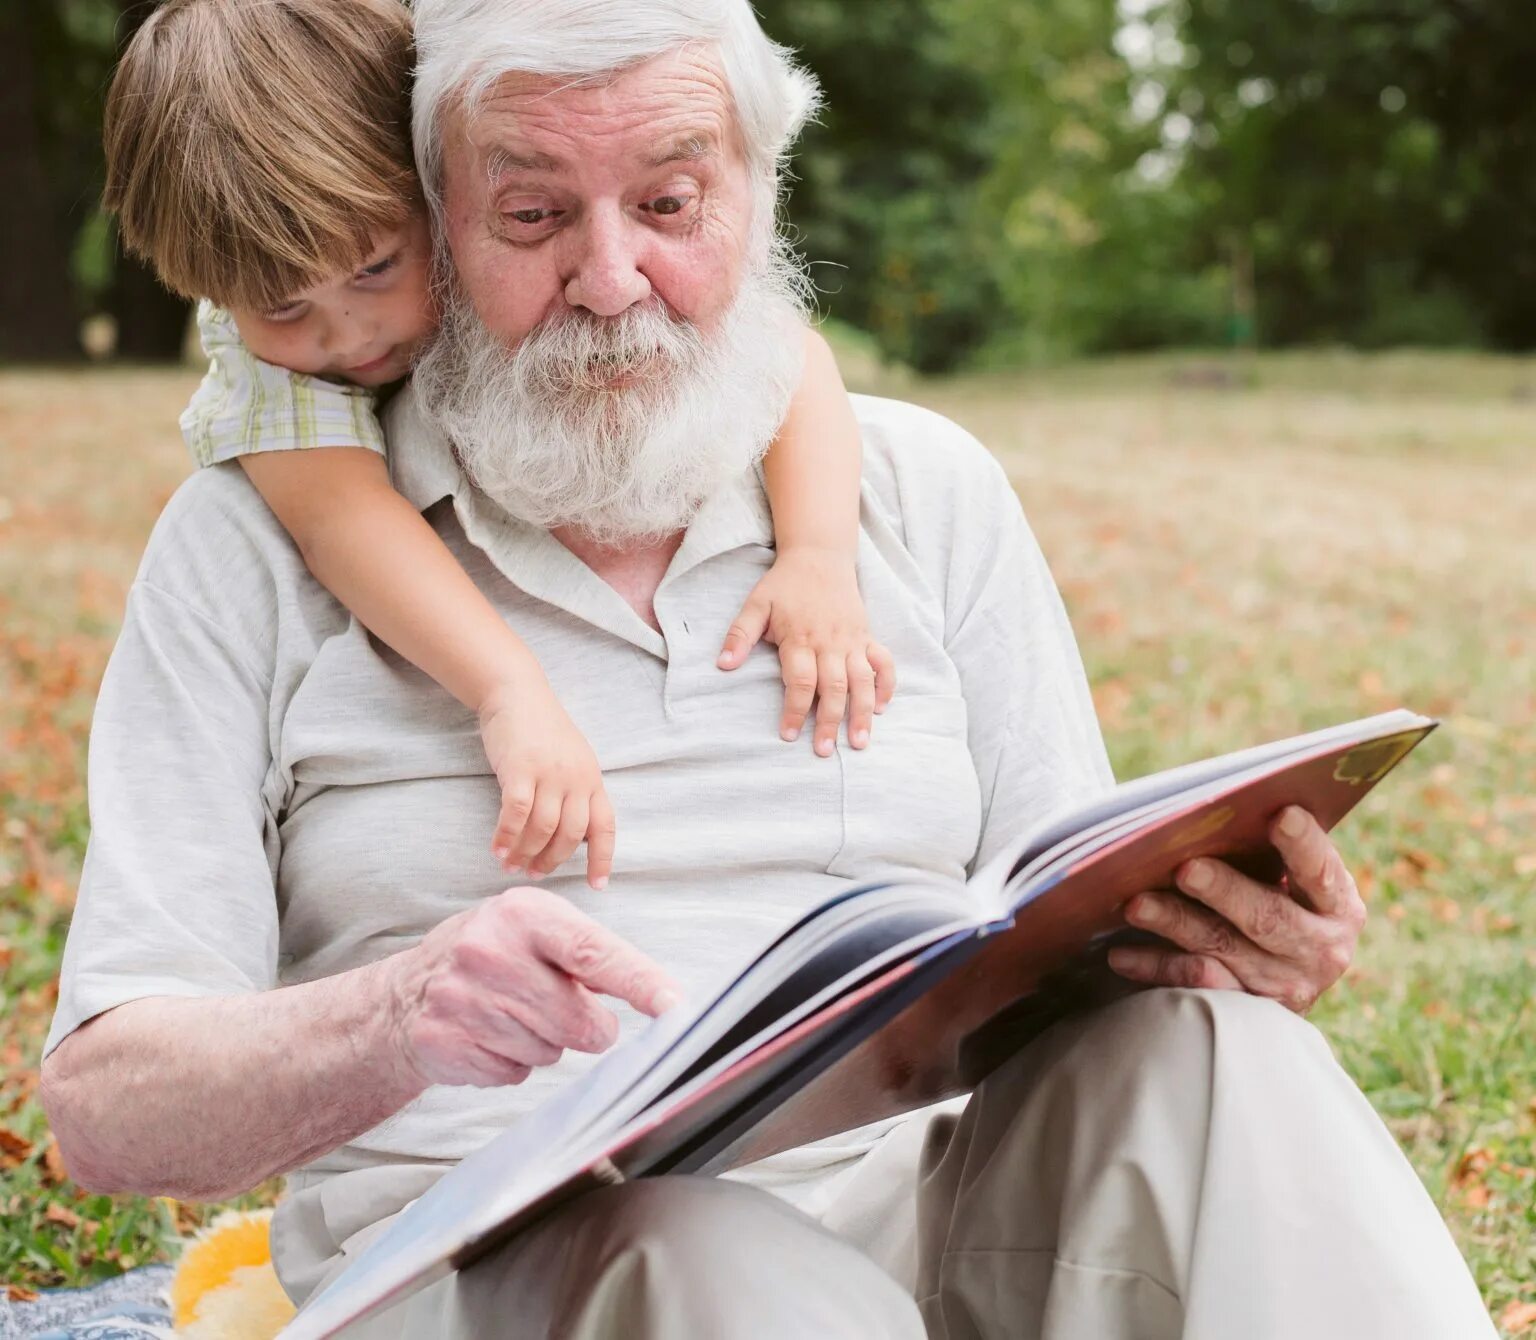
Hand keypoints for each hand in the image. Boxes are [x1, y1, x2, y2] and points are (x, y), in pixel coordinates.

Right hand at [386, 886, 680, 1088]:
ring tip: (511, 1015)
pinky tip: (487, 1036)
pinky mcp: (445, 1041)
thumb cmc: (492, 956)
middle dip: (585, 1026)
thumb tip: (658, 996)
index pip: (594, 952)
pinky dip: (511, 1062)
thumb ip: (590, 954)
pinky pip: (514, 1073)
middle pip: (579, 1021)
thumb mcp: (534, 930)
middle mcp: (488, 951)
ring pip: (549, 1052)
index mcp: (522, 913)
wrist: (404, 995)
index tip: (674, 1006)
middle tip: (557, 1008)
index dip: (639, 982)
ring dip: (543, 1043)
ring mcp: (461, 999)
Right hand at [479, 678, 616, 890]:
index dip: (602, 858)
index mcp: (593, 779)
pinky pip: (517, 813)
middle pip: (571, 835)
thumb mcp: (573, 760)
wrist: (517, 694)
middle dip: (553, 861)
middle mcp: (577, 779)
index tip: (598, 885)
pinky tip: (498, 850)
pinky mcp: (521, 769)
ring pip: (543, 829)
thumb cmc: (542, 731)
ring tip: (512, 866)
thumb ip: (575, 793)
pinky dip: (507, 836)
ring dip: (526, 853)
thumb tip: (569, 836)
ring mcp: (550, 774)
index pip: (604, 826)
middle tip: (535, 873)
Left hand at [717, 547, 895, 757]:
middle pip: (833, 688)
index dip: (795, 710)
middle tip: (825, 751)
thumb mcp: (756, 604)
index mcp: (800, 638)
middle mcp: (830, 642)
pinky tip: (881, 708)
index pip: (800, 682)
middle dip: (830, 722)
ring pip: (862, 681)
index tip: (789, 735)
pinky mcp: (866, 636)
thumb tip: (722, 665)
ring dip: (862, 713)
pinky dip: (885, 685)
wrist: (819, 556)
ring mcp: (852, 640)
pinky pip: (882, 663)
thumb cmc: (785, 584)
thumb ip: (740, 635)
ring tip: (859, 742)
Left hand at [1107, 807, 1365, 1013]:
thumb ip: (1268, 850)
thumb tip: (1214, 807)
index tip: (1281, 814)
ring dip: (1175, 923)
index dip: (1303, 844)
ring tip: (1136, 904)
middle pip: (1267, 917)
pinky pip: (1195, 984)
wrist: (1291, 977)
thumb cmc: (1281, 899)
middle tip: (1186, 869)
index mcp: (1337, 905)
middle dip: (1224, 890)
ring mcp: (1282, 984)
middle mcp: (1319, 949)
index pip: (1321, 871)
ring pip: (1221, 948)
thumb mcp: (1293, 879)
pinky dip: (1156, 966)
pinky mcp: (1245, 1009)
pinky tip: (1121, 954)